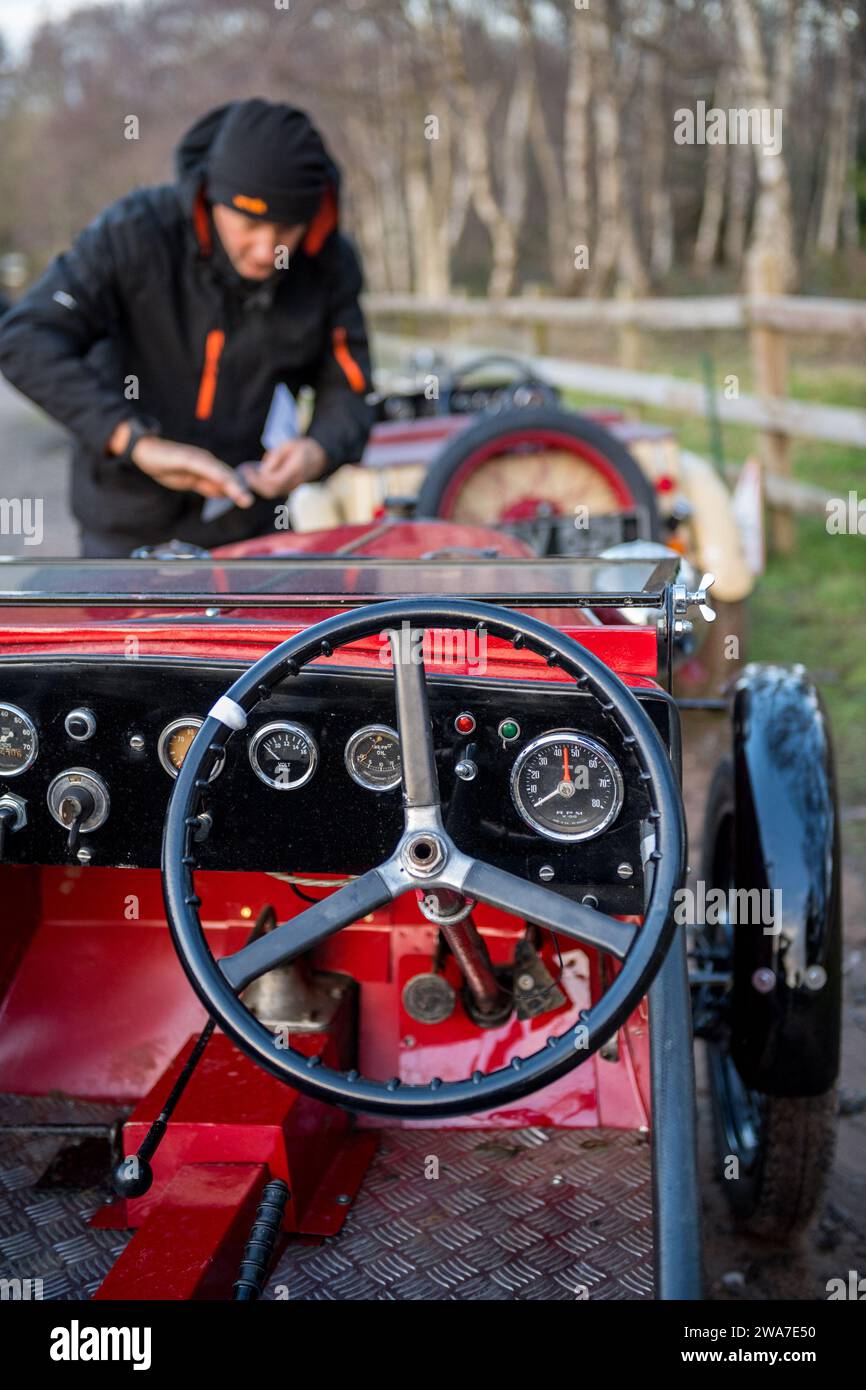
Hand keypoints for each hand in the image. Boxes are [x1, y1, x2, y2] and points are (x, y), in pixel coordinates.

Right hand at [124, 435, 254, 507]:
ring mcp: (198, 457)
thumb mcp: (191, 481)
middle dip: (239, 489)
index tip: (247, 501)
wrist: (146, 452)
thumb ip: (208, 486)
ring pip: (218, 471)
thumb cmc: (167, 466)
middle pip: (227, 475)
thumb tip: (225, 494)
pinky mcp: (187, 457)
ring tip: (241, 495)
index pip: (227, 479)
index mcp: (209, 467)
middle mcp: (207, 460)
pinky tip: (222, 482)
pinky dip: (214, 474)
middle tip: (248, 502)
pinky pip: (203, 466)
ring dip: (231, 484)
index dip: (238, 490)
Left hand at [243, 437, 327, 499]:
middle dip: (255, 483)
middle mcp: (295, 482)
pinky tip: (258, 474)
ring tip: (250, 471)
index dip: (258, 478)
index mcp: (296, 469)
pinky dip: (263, 484)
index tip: (247, 469)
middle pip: (271, 490)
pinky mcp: (289, 488)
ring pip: (271, 492)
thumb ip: (274, 458)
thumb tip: (261, 472)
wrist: (319, 457)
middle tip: (246, 471)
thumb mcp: (287, 445)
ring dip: (258, 484)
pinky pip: (274, 490)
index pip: (274, 480)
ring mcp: (293, 487)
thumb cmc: (302, 448)